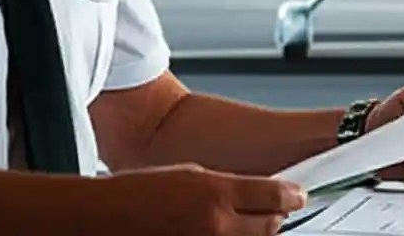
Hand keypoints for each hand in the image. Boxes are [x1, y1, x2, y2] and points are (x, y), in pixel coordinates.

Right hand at [94, 163, 306, 235]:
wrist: (106, 217)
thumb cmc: (141, 191)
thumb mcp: (191, 174)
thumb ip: (228, 185)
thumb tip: (257, 193)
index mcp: (217, 193)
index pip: (275, 196)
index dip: (291, 195)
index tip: (297, 195)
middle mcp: (218, 225)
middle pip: (271, 226)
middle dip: (273, 216)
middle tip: (270, 209)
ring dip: (256, 233)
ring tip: (241, 223)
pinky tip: (224, 232)